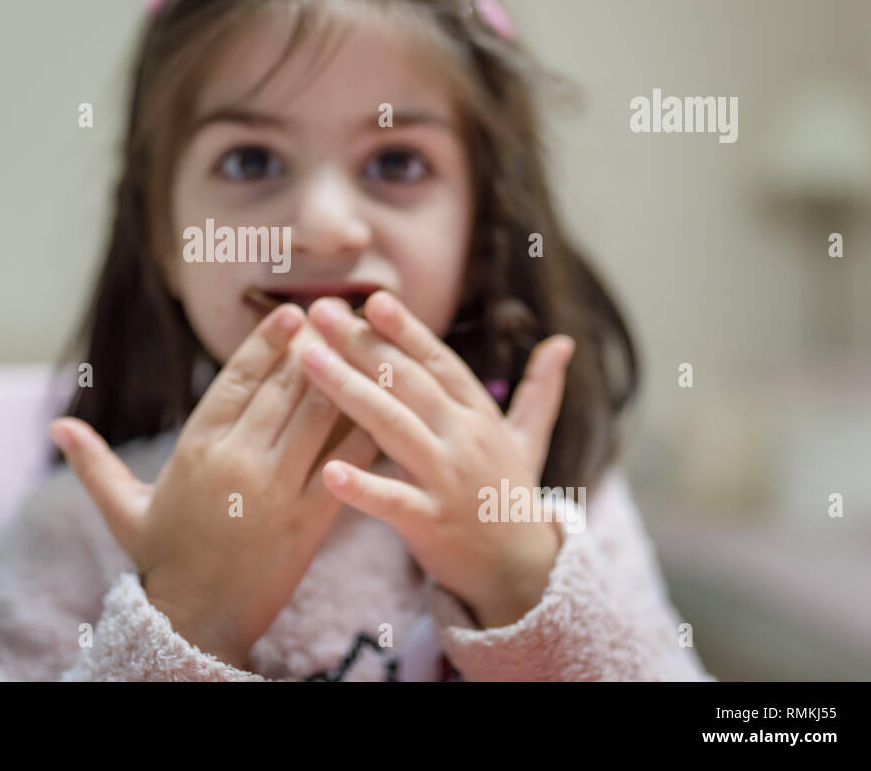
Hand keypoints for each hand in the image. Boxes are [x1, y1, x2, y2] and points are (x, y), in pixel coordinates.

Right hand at [50, 303, 379, 667]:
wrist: (198, 624)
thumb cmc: (163, 561)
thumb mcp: (123, 510)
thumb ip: (94, 463)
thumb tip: (57, 425)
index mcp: (196, 450)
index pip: (236, 381)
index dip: (266, 343)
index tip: (291, 314)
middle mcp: (238, 462)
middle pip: (285, 388)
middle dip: (316, 346)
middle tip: (342, 311)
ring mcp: (278, 490)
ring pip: (319, 416)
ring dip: (346, 375)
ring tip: (369, 343)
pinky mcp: (311, 519)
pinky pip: (346, 462)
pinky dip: (366, 429)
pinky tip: (387, 402)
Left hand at [296, 291, 575, 628]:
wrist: (522, 572)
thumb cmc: (510, 497)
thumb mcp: (530, 440)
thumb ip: (541, 390)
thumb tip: (564, 342)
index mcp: (479, 415)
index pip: (437, 361)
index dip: (405, 329)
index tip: (371, 298)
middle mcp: (464, 439)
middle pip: (405, 381)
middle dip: (359, 343)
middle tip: (317, 311)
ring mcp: (447, 480)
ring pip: (391, 425)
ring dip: (346, 389)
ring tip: (307, 361)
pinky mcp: (430, 523)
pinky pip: (391, 500)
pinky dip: (361, 487)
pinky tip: (328, 470)